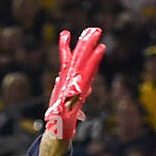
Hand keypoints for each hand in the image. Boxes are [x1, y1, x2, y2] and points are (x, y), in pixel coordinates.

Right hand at [42, 27, 104, 141]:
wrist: (61, 125)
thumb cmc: (61, 123)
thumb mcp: (58, 118)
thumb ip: (56, 114)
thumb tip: (53, 114)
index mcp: (78, 91)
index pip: (87, 72)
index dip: (94, 61)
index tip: (102, 49)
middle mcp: (77, 83)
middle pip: (84, 60)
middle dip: (89, 45)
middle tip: (96, 30)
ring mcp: (72, 79)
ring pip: (78, 58)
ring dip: (82, 44)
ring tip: (88, 30)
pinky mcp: (65, 78)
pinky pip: (66, 61)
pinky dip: (65, 49)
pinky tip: (66, 38)